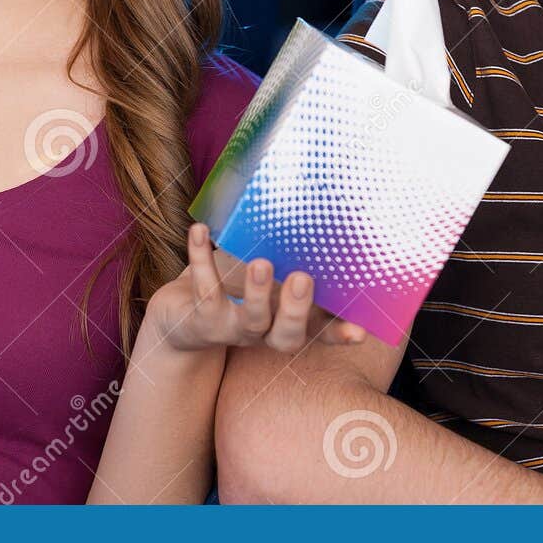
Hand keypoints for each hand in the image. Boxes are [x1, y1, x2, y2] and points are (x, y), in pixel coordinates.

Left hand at [145, 223, 366, 353]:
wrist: (183, 315)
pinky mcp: (201, 320)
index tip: (360, 331)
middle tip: (301, 279)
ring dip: (256, 293)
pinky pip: (204, 291)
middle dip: (295, 310)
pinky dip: (201, 258)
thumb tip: (319, 206)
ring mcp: (233, 329)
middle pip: (286, 336)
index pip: (320, 332)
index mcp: (287, 320)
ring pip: (249, 321)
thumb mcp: (269, 269)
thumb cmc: (237, 284)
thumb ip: (292, 252)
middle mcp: (265, 332)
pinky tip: (200, 230)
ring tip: (260, 264)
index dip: (339, 334)